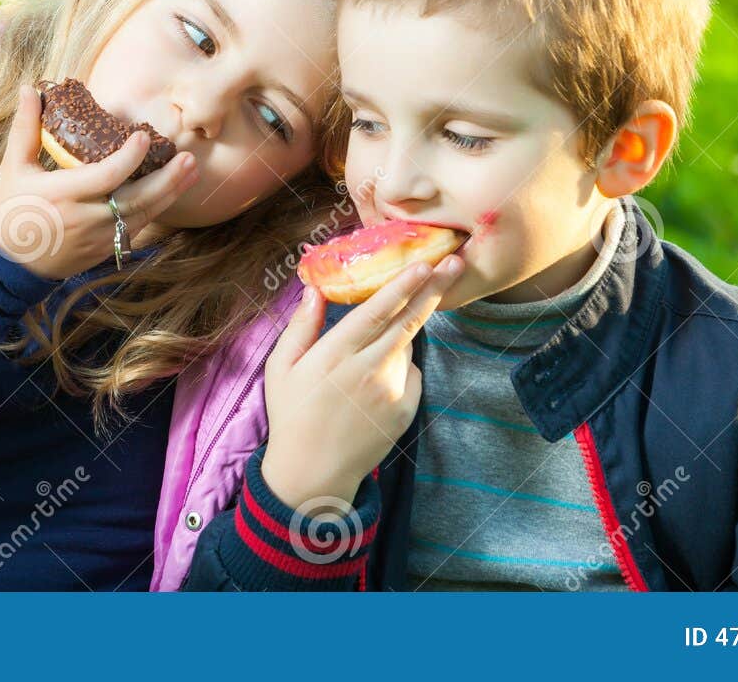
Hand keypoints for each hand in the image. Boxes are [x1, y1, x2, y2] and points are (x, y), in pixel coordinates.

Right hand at [0, 84, 198, 279]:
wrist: (4, 262)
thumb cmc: (8, 209)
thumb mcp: (13, 168)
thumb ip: (25, 128)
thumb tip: (28, 89)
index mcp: (61, 194)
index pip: (104, 176)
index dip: (128, 158)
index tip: (144, 137)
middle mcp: (83, 219)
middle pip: (134, 199)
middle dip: (166, 180)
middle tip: (188, 158)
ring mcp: (96, 238)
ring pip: (141, 216)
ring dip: (169, 194)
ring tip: (191, 171)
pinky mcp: (102, 250)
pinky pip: (135, 229)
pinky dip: (154, 210)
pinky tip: (170, 192)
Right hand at [259, 253, 466, 511]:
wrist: (314, 473)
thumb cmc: (292, 415)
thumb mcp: (282, 368)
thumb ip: (300, 327)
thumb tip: (314, 290)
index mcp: (336, 355)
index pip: (377, 312)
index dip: (403, 285)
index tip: (424, 263)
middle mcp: (369, 370)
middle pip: (409, 321)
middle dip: (434, 288)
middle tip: (455, 263)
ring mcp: (392, 392)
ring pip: (407, 346)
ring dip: (405, 330)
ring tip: (372, 348)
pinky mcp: (406, 410)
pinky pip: (410, 374)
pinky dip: (400, 365)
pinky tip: (373, 381)